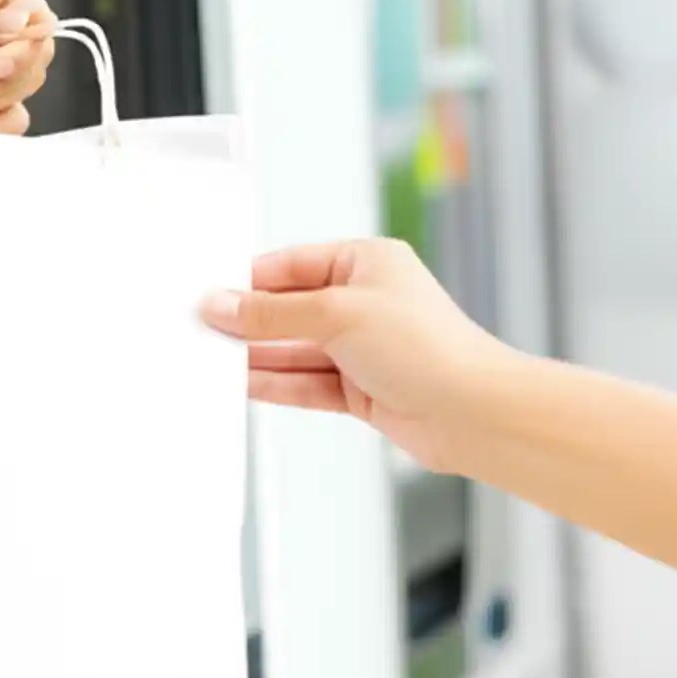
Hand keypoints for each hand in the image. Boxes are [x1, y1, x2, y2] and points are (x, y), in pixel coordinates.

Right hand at [200, 238, 521, 472]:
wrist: (475, 414)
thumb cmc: (429, 348)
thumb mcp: (337, 314)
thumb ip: (272, 314)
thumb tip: (222, 304)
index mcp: (365, 264)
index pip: (290, 266)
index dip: (248, 281)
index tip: (210, 295)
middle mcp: (363, 302)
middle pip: (288, 310)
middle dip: (248, 323)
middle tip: (202, 330)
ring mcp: (361, 348)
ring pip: (294, 350)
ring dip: (256, 357)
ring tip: (212, 361)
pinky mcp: (359, 389)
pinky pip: (305, 383)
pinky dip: (275, 384)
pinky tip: (243, 384)